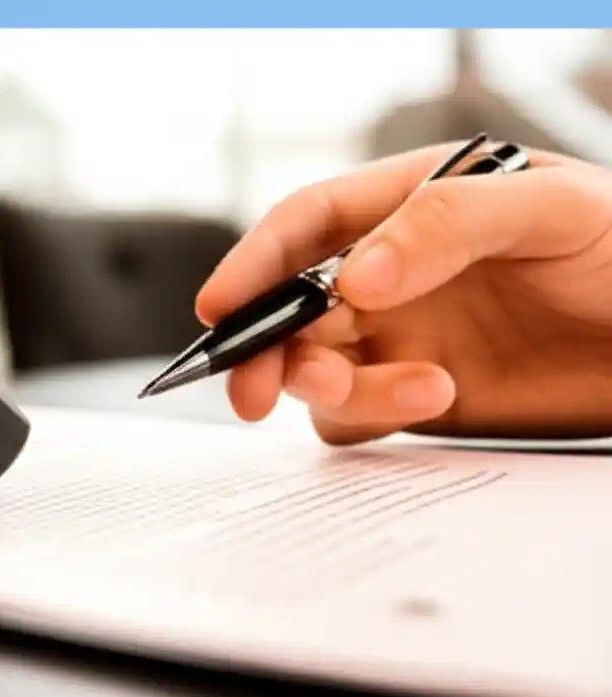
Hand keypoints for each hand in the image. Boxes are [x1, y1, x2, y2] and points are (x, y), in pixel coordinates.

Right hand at [196, 142, 611, 443]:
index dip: (253, 262)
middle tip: (257, 393)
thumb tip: (353, 280)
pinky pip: (359, 415)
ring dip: (334, 385)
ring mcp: (402, 335)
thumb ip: (447, 226)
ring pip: (316, 367)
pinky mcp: (420, 393)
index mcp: (408, 205)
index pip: (306, 224)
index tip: (220, 308)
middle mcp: (390, 271)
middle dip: (266, 349)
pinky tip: (436, 397)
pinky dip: (371, 415)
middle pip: (290, 307)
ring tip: (418, 389)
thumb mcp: (551, 209)